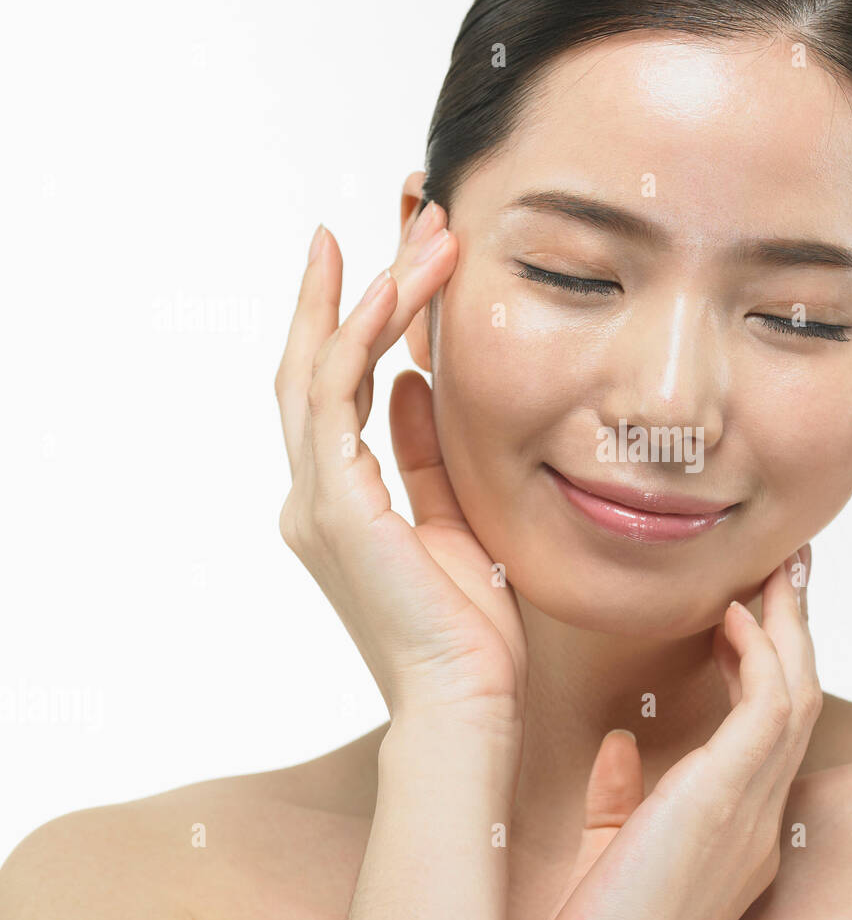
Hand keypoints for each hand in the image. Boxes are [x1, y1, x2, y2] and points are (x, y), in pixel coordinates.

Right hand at [274, 199, 525, 726]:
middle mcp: (313, 496)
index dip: (353, 321)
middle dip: (350, 287)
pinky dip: (360, 336)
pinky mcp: (333, 504)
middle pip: (313, 365)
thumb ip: (425, 454)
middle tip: (397, 219)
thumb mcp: (454, 519)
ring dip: (371, 293)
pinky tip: (398, 290)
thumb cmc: (470, 629)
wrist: (468, 700)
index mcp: (340, 504)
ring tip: (424, 234)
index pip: (335, 392)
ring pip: (320, 366)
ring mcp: (315, 499)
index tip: (385, 261)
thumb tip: (417, 385)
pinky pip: (336, 396)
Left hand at [530, 545, 817, 919]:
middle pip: (797, 699)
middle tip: (787, 572)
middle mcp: (762, 813)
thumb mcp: (615, 852)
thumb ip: (622, 798)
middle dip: (794, 632)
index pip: (768, 732)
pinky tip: (734, 614)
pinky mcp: (729, 795)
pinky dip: (759, 652)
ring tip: (775, 571)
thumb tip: (620, 745)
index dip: (768, 668)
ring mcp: (755, 806)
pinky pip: (768, 703)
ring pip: (795, 692)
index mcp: (739, 830)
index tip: (752, 617)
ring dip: (787, 626)